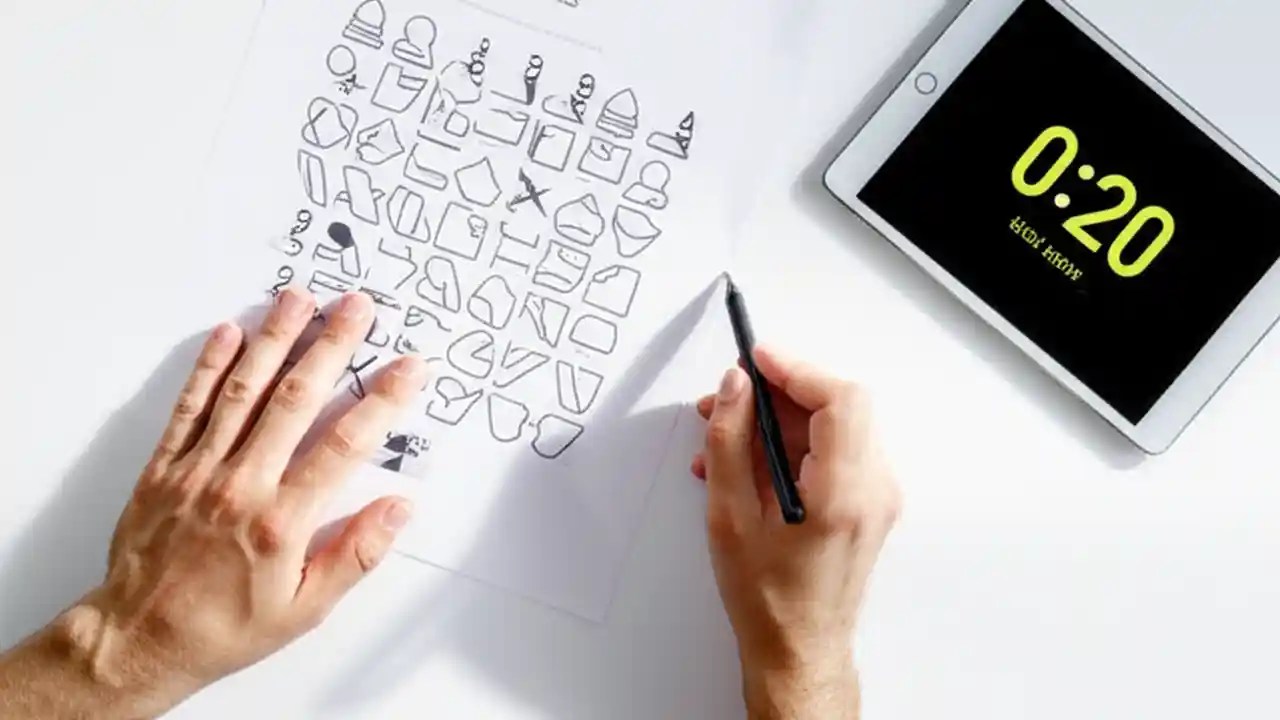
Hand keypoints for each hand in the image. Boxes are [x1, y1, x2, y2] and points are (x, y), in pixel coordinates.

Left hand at [0, 289, 425, 718]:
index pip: (344, 446)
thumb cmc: (225, 628)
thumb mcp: (306, 608)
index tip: (408, 368)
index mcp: (281, 522)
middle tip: (357, 307)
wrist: (139, 640)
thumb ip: (355, 555)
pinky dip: (209, 366)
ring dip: (274, 339)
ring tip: (300, 298)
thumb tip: (398, 510)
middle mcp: (241, 485)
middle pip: (296, 400)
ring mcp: (199, 471)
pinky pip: (190, 406)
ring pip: (244, 390)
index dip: (382, 401)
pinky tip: (230, 332)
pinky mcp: (165, 467)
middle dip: (332, 346)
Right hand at [692, 347, 899, 719]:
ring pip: (833, 426)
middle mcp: (873, 489)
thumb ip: (730, 443)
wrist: (799, 649)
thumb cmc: (768, 599)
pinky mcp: (868, 502)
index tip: (755, 360)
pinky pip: (834, 450)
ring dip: (778, 420)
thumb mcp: (730, 517)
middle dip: (777, 393)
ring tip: (724, 437)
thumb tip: (734, 390)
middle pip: (837, 407)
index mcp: (844, 493)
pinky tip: (747, 462)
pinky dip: (792, 444)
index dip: (795, 369)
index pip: (838, 400)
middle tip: (728, 399)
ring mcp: (877, 496)